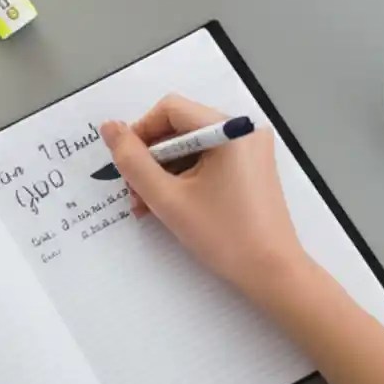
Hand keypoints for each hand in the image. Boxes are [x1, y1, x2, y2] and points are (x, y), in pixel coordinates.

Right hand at [101, 95, 310, 297]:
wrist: (273, 273)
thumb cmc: (224, 236)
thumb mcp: (168, 199)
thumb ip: (133, 161)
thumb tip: (110, 127)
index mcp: (229, 129)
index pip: (170, 110)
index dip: (140, 133)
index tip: (126, 166)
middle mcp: (244, 130)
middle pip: (180, 128)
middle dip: (151, 160)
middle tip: (136, 194)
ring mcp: (251, 149)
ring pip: (192, 147)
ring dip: (165, 172)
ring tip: (149, 206)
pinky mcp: (252, 167)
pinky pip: (209, 159)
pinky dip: (186, 177)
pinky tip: (172, 204)